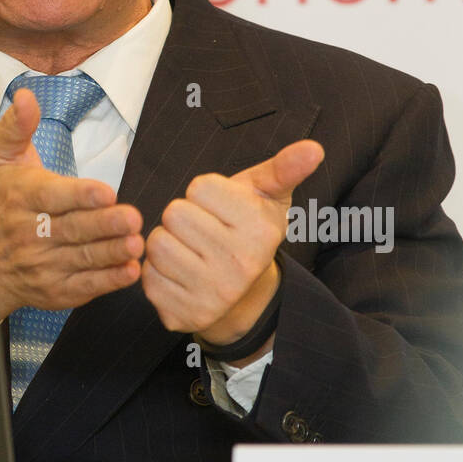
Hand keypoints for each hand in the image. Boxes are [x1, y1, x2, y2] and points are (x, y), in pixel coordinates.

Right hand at [0, 88, 144, 320]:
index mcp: (19, 197)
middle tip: (133, 218)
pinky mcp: (53, 291)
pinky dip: (107, 282)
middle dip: (104, 225)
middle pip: (72, 229)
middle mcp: (29, 233)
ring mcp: (41, 265)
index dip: (79, 195)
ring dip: (111, 253)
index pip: (51, 196)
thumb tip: (26, 96)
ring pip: (81, 259)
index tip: (106, 192)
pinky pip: (83, 287)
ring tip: (136, 244)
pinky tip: (129, 271)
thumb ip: (16, 126)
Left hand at [141, 140, 324, 342]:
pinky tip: (180, 275)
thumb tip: (314, 148)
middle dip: (183, 217)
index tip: (220, 210)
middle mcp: (240, 264)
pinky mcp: (184, 314)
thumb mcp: (268, 196)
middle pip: (174, 213)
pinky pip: (148, 275)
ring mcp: (213, 294)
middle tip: (204, 232)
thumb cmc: (247, 231)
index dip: (204, 194)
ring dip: (168, 243)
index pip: (199, 187)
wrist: (244, 297)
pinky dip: (157, 272)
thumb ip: (285, 168)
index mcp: (260, 229)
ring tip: (191, 251)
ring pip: (157, 244)